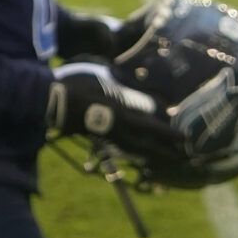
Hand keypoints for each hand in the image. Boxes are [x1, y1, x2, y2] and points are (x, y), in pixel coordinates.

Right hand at [47, 62, 180, 161]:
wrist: (50, 101)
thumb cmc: (76, 86)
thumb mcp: (102, 80)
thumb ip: (120, 87)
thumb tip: (130, 81)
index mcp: (121, 116)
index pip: (152, 128)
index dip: (169, 135)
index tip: (186, 140)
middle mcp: (117, 130)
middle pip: (148, 146)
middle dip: (166, 152)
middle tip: (184, 157)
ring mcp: (107, 136)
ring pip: (135, 149)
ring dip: (153, 154)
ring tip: (166, 156)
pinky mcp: (99, 137)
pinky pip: (123, 146)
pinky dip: (136, 150)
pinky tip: (139, 150)